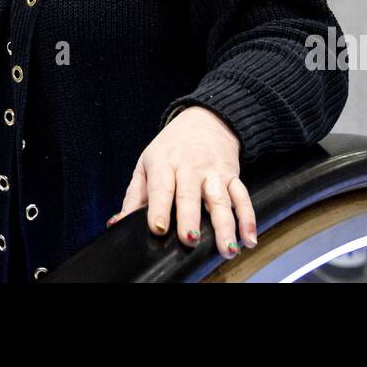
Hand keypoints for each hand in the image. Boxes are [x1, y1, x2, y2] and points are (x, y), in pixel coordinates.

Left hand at [108, 106, 257, 258]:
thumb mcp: (147, 163)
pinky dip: (248, 218)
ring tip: (227, 248)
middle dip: (190, 218)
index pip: (160, 187)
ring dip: (225, 225)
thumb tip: (117, 224)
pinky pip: (242, 197)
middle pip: (190, 195)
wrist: (206, 118)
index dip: (159, 208)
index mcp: (164, 163)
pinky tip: (248, 238)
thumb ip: (134, 196)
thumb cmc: (170, 147)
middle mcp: (190, 168)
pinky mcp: (232, 176)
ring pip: (220, 200)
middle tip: (189, 240)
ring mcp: (213, 173)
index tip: (158, 228)